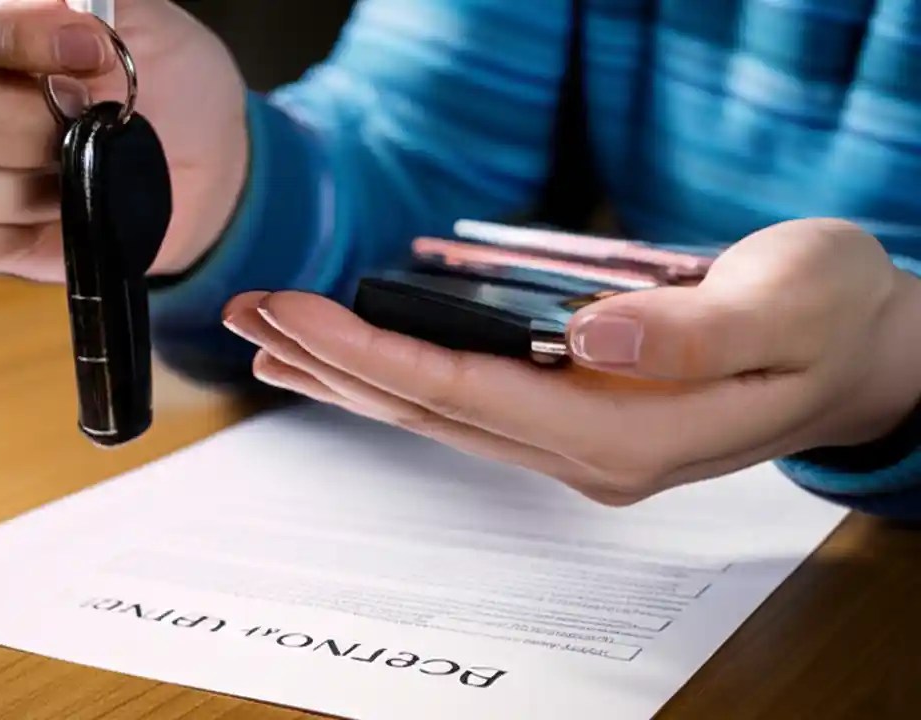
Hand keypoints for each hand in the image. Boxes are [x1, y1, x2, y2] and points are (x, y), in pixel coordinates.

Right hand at [0, 0, 246, 279]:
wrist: (196, 158)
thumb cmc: (160, 79)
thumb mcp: (142, 18)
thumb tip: (70, 1)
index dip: (16, 33)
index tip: (93, 49)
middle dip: (31, 121)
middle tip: (90, 118)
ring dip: (37, 181)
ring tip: (81, 162)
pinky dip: (22, 230)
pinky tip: (60, 203)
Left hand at [222, 219, 920, 504]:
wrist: (861, 360)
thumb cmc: (832, 322)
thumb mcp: (790, 304)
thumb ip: (692, 330)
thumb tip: (592, 335)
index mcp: (627, 433)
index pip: (467, 392)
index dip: (372, 352)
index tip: (296, 312)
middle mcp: (586, 454)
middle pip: (430, 410)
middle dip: (331, 362)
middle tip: (249, 314)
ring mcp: (577, 444)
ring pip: (437, 413)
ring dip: (349, 375)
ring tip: (272, 340)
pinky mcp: (575, 420)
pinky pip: (465, 401)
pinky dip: (399, 374)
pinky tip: (357, 357)